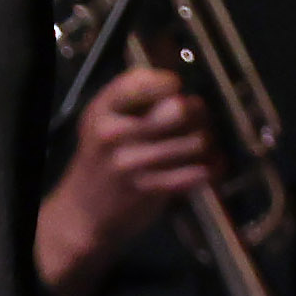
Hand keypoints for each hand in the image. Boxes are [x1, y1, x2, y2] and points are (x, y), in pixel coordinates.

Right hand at [33, 63, 221, 291]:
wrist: (83, 214)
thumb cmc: (100, 162)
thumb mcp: (102, 123)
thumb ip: (133, 101)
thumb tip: (180, 87)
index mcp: (102, 110)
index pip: (141, 82)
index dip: (168, 82)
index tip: (174, 89)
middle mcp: (115, 134)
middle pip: (179, 108)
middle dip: (197, 113)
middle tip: (197, 119)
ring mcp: (132, 164)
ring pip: (196, 141)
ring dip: (207, 142)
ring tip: (201, 145)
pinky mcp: (151, 190)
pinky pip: (199, 172)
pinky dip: (212, 168)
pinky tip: (207, 167)